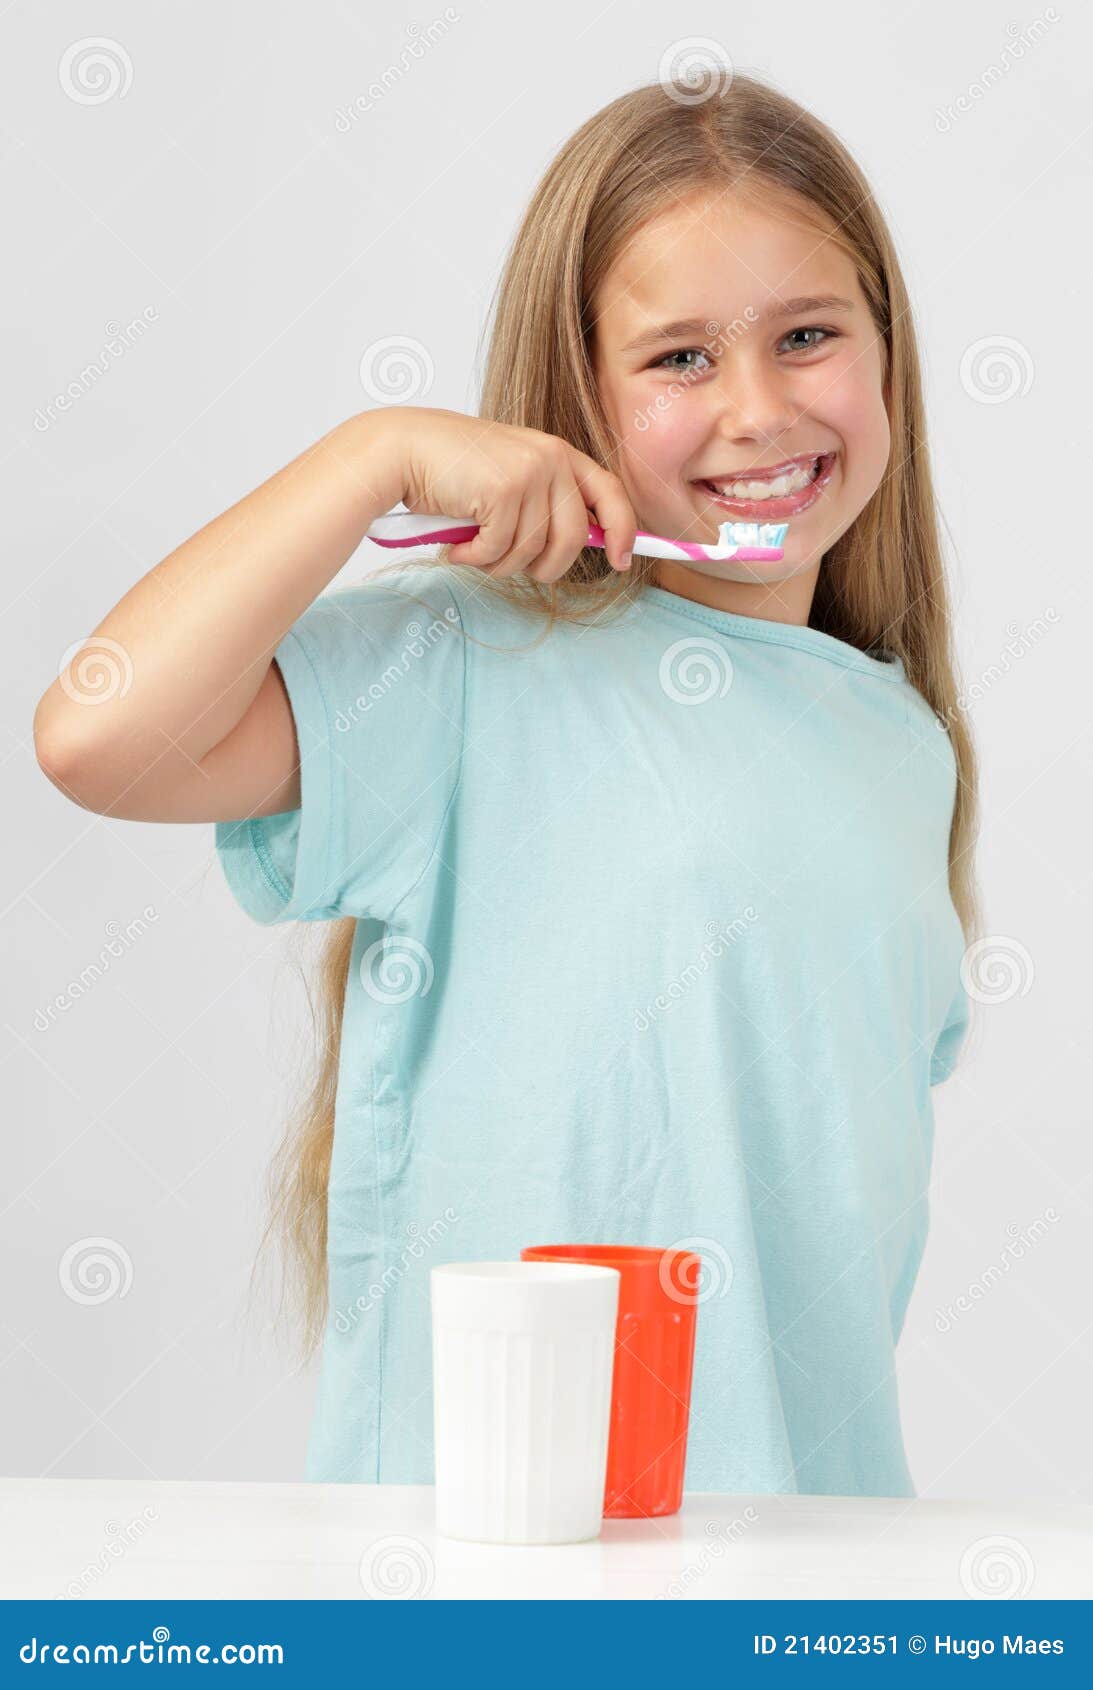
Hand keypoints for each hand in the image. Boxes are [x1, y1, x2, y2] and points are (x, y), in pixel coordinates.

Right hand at [387, 406, 636, 580]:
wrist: (403, 450)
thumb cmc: (452, 471)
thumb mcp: (511, 480)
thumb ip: (546, 503)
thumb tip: (584, 544)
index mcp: (558, 453)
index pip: (609, 493)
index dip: (623, 531)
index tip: (623, 561)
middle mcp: (551, 457)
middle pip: (572, 538)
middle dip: (544, 567)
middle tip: (510, 567)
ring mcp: (529, 471)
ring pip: (532, 550)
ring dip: (498, 564)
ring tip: (473, 549)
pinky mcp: (504, 489)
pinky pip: (500, 550)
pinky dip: (474, 558)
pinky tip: (457, 545)